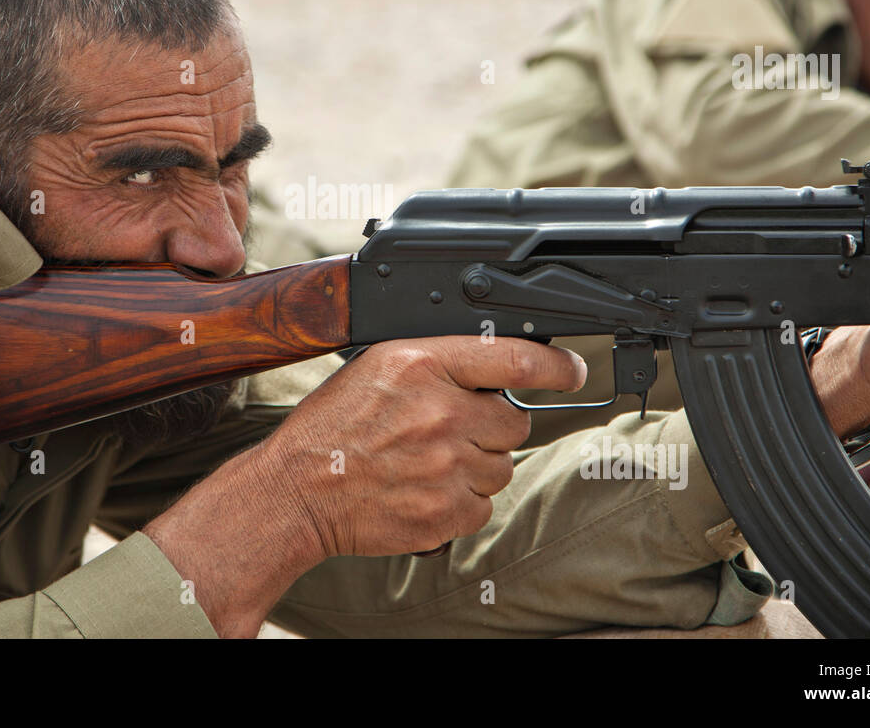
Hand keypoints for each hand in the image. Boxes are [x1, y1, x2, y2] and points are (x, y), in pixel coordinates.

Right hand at [144, 336, 584, 636]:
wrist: (297, 492)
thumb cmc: (331, 428)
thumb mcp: (377, 367)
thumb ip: (437, 362)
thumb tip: (494, 368)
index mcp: (421, 365)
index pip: (514, 357)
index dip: (555, 365)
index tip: (572, 370)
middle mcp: (439, 413)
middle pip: (513, 420)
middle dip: (491, 426)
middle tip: (448, 430)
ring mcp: (445, 467)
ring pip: (502, 466)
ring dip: (476, 466)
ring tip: (428, 462)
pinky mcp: (444, 512)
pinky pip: (482, 506)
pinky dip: (460, 502)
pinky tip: (423, 489)